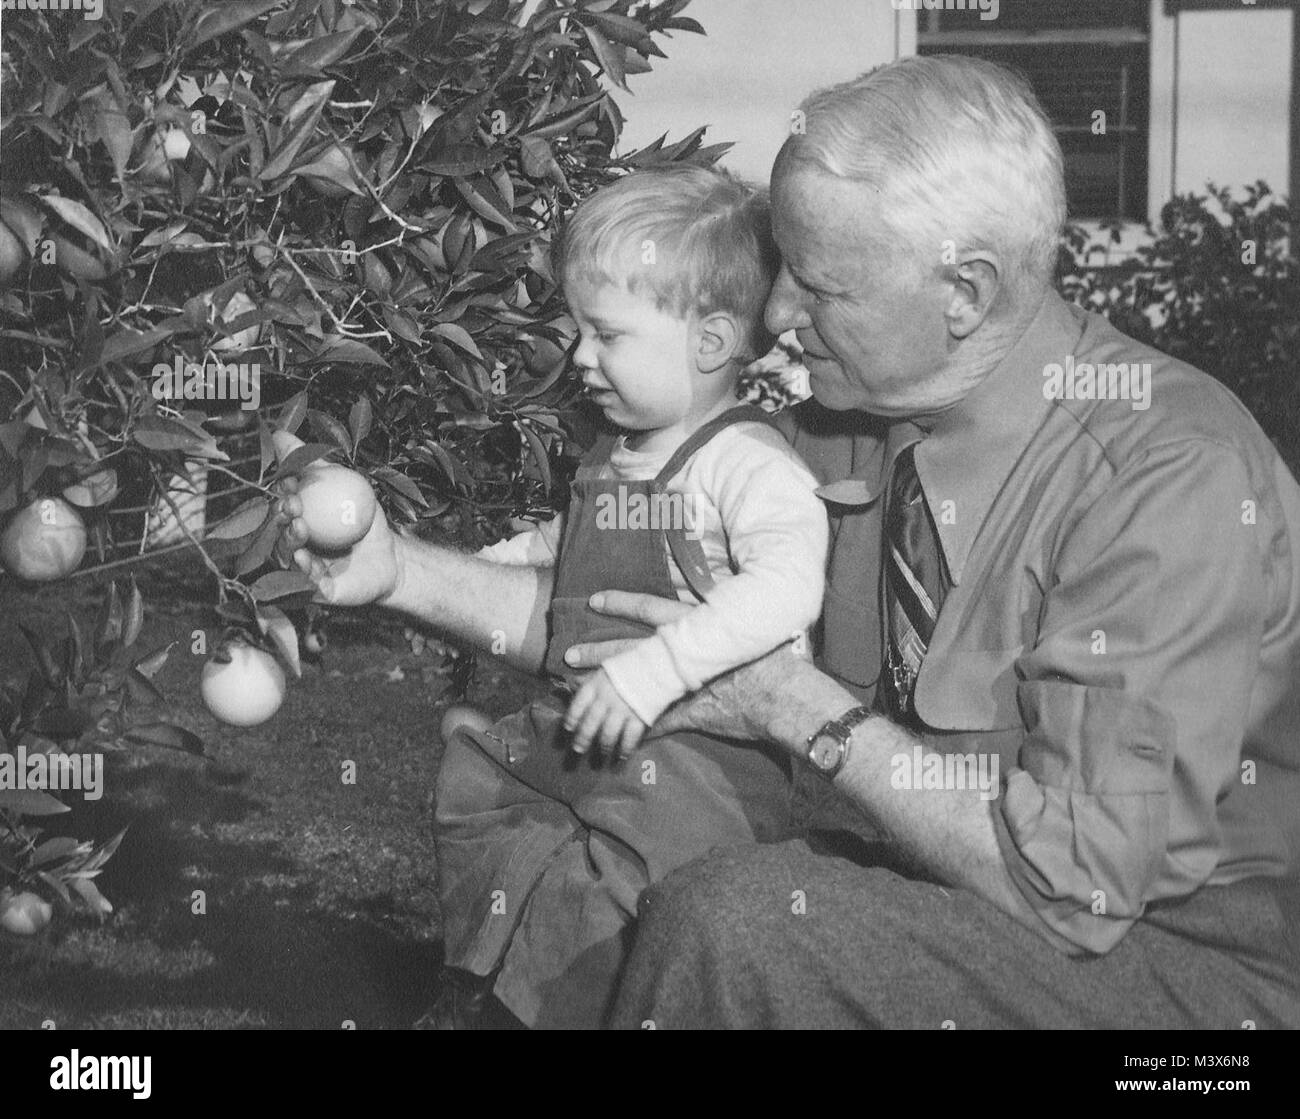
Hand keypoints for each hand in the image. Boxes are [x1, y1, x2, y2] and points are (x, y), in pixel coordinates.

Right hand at [273, 433, 399, 606]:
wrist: (393, 560)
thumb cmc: (365, 523)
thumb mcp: (345, 486)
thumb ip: (313, 463)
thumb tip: (279, 434)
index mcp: (293, 524)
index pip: (278, 508)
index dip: (279, 496)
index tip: (288, 482)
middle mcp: (291, 548)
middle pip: (275, 533)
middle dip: (279, 518)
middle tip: (291, 503)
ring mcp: (300, 572)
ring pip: (286, 557)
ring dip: (288, 541)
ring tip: (299, 526)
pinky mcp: (315, 592)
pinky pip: (305, 582)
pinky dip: (303, 569)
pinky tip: (304, 557)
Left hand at [561, 589, 831, 749]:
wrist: (784, 695)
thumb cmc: (770, 661)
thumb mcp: (737, 635)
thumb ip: (715, 628)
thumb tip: (698, 617)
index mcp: (694, 627)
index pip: (650, 610)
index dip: (621, 603)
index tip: (594, 601)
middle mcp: (682, 653)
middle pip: (629, 650)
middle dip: (596, 652)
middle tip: (567, 653)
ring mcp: (681, 683)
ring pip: (632, 687)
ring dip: (604, 695)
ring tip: (578, 700)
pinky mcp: (687, 712)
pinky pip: (652, 721)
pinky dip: (631, 728)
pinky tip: (611, 735)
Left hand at [564, 668, 647, 759]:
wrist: (662, 663)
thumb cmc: (634, 660)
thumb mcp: (609, 659)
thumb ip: (590, 666)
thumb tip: (570, 668)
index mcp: (597, 683)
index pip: (579, 704)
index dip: (573, 717)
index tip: (568, 728)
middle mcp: (607, 698)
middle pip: (591, 722)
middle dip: (584, 738)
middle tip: (578, 750)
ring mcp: (623, 710)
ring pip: (608, 733)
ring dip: (604, 746)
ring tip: (603, 753)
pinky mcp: (640, 718)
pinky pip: (630, 737)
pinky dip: (626, 748)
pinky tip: (623, 755)